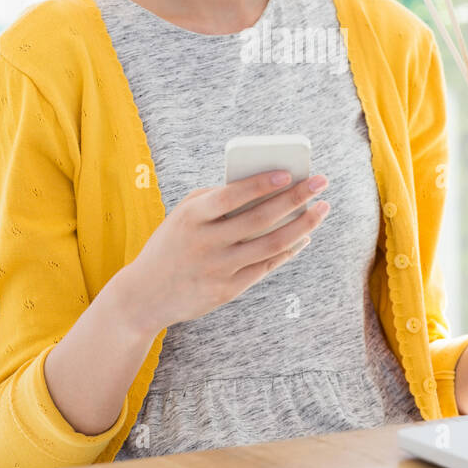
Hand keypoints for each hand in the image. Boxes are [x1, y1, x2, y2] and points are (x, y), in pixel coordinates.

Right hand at [122, 170, 330, 333]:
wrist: (145, 294)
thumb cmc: (172, 243)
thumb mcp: (184, 215)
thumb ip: (217, 199)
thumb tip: (266, 186)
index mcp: (192, 217)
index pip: (231, 196)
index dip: (261, 184)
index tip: (289, 172)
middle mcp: (206, 243)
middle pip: (260, 219)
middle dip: (296, 198)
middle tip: (322, 182)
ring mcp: (218, 269)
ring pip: (271, 245)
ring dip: (303, 225)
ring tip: (322, 209)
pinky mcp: (227, 290)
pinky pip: (266, 266)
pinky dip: (288, 250)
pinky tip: (303, 237)